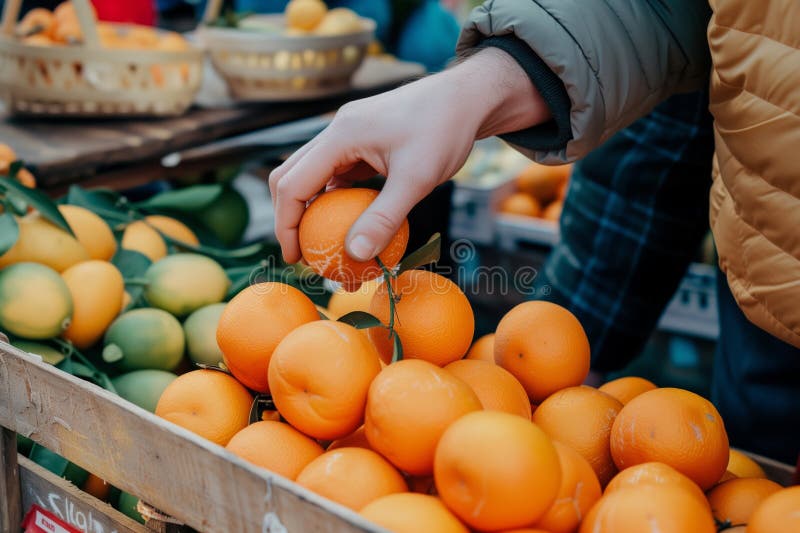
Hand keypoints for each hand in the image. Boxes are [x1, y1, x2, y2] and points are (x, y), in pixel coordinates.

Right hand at [269, 47, 550, 262]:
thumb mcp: (416, 179)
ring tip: (327, 246)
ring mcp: (348, 135)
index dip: (286, 225)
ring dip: (313, 210)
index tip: (295, 258)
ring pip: (313, 176)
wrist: (468, 98)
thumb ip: (384, 218)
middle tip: (305, 256)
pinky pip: (338, 174)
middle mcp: (336, 131)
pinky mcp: (362, 142)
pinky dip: (337, 200)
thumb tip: (356, 255)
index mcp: (340, 135)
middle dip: (291, 219)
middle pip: (291, 177)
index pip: (293, 184)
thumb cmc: (445, 130)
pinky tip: (351, 224)